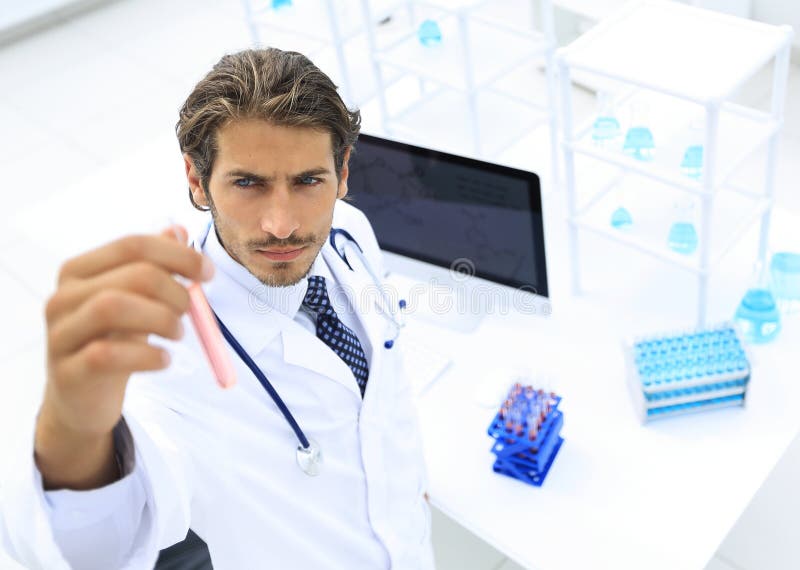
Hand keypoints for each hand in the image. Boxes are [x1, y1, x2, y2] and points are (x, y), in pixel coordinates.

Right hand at [35, 226, 213, 489]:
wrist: (82, 400)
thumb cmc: (113, 341)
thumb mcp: (135, 301)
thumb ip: (153, 266)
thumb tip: (178, 230)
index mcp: (80, 270)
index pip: (133, 245)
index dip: (178, 255)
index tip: (208, 274)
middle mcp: (63, 296)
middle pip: (132, 274)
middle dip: (175, 290)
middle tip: (190, 311)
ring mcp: (60, 334)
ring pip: (113, 307)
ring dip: (161, 319)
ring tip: (177, 334)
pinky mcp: (67, 372)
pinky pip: (107, 354)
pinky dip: (146, 355)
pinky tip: (163, 361)